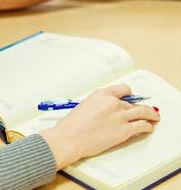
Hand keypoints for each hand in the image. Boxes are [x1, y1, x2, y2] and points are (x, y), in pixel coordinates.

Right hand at [41, 85, 158, 167]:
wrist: (71, 137)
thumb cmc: (74, 125)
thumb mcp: (86, 105)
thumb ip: (100, 104)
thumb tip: (108, 110)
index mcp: (102, 94)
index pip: (123, 89)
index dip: (130, 95)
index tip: (133, 98)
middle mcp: (113, 102)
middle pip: (133, 103)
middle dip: (140, 107)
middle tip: (146, 110)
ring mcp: (120, 116)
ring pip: (143, 112)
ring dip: (151, 115)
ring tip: (154, 117)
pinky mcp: (124, 130)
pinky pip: (142, 126)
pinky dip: (148, 126)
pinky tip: (148, 127)